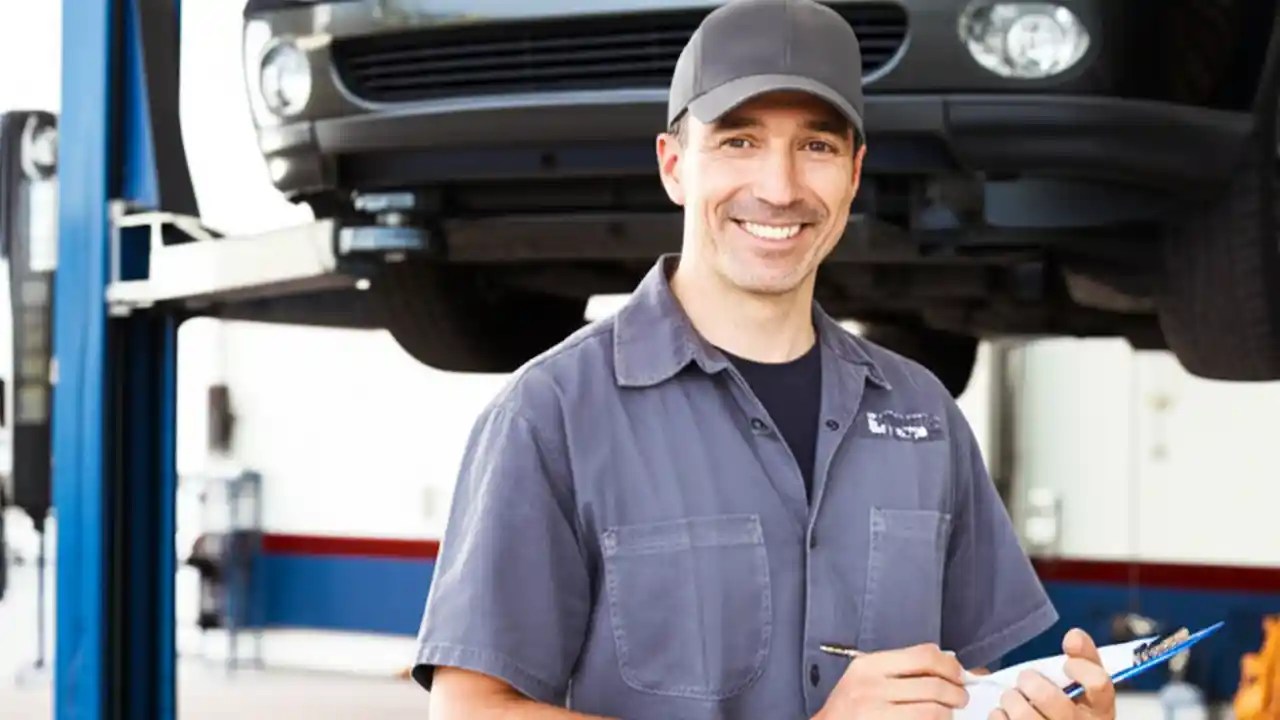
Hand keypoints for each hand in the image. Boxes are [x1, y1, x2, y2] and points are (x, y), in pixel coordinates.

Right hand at [815, 643, 968, 718]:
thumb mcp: (866, 677)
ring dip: (949, 713)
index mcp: (869, 665)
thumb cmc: (850, 705)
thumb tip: (948, 663)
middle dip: (957, 692)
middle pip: (933, 684)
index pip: (923, 656)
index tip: (958, 674)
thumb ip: (900, 668)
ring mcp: (877, 712)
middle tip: (961, 697)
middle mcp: (872, 686)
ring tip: (950, 712)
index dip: (949, 665)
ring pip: (933, 710)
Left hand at [989, 628, 1116, 719]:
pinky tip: (1005, 716)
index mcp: (1100, 712)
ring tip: (1012, 698)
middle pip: (1051, 699)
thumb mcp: (1085, 689)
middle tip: (1026, 680)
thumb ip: (1084, 659)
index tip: (1067, 665)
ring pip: (1024, 716)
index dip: (1080, 667)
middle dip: (1030, 682)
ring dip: (1011, 700)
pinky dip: (999, 716)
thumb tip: (1074, 635)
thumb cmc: (1070, 712)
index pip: (1098, 684)